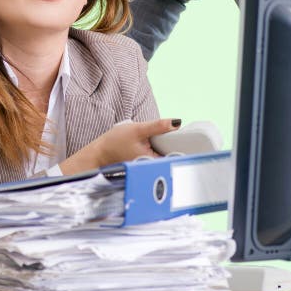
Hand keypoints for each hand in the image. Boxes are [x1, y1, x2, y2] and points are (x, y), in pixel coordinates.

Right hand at [60, 118, 179, 173]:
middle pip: (172, 156)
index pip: (177, 156)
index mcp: (153, 162)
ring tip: (171, 137)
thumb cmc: (114, 142)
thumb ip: (158, 126)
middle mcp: (152, 168)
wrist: (99, 153)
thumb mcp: (137, 129)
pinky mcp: (145, 163)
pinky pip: (158, 156)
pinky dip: (161, 148)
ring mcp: (148, 166)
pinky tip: (159, 142)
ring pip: (165, 155)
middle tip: (181, 134)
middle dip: (177, 145)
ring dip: (168, 146)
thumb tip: (176, 123)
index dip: (185, 148)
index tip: (191, 139)